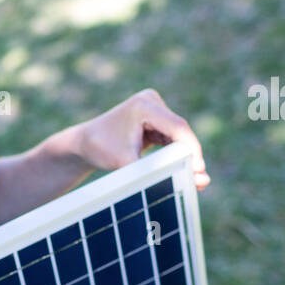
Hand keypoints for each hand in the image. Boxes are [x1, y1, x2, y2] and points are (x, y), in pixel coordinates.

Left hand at [73, 88, 209, 189]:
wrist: (83, 143)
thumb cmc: (100, 149)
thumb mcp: (127, 163)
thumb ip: (158, 171)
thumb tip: (198, 182)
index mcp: (143, 105)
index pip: (177, 127)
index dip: (192, 148)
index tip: (199, 168)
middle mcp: (151, 101)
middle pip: (180, 131)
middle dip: (190, 155)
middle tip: (201, 180)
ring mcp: (154, 108)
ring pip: (178, 135)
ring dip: (185, 156)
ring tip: (196, 180)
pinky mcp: (154, 118)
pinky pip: (171, 137)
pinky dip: (176, 153)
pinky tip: (185, 171)